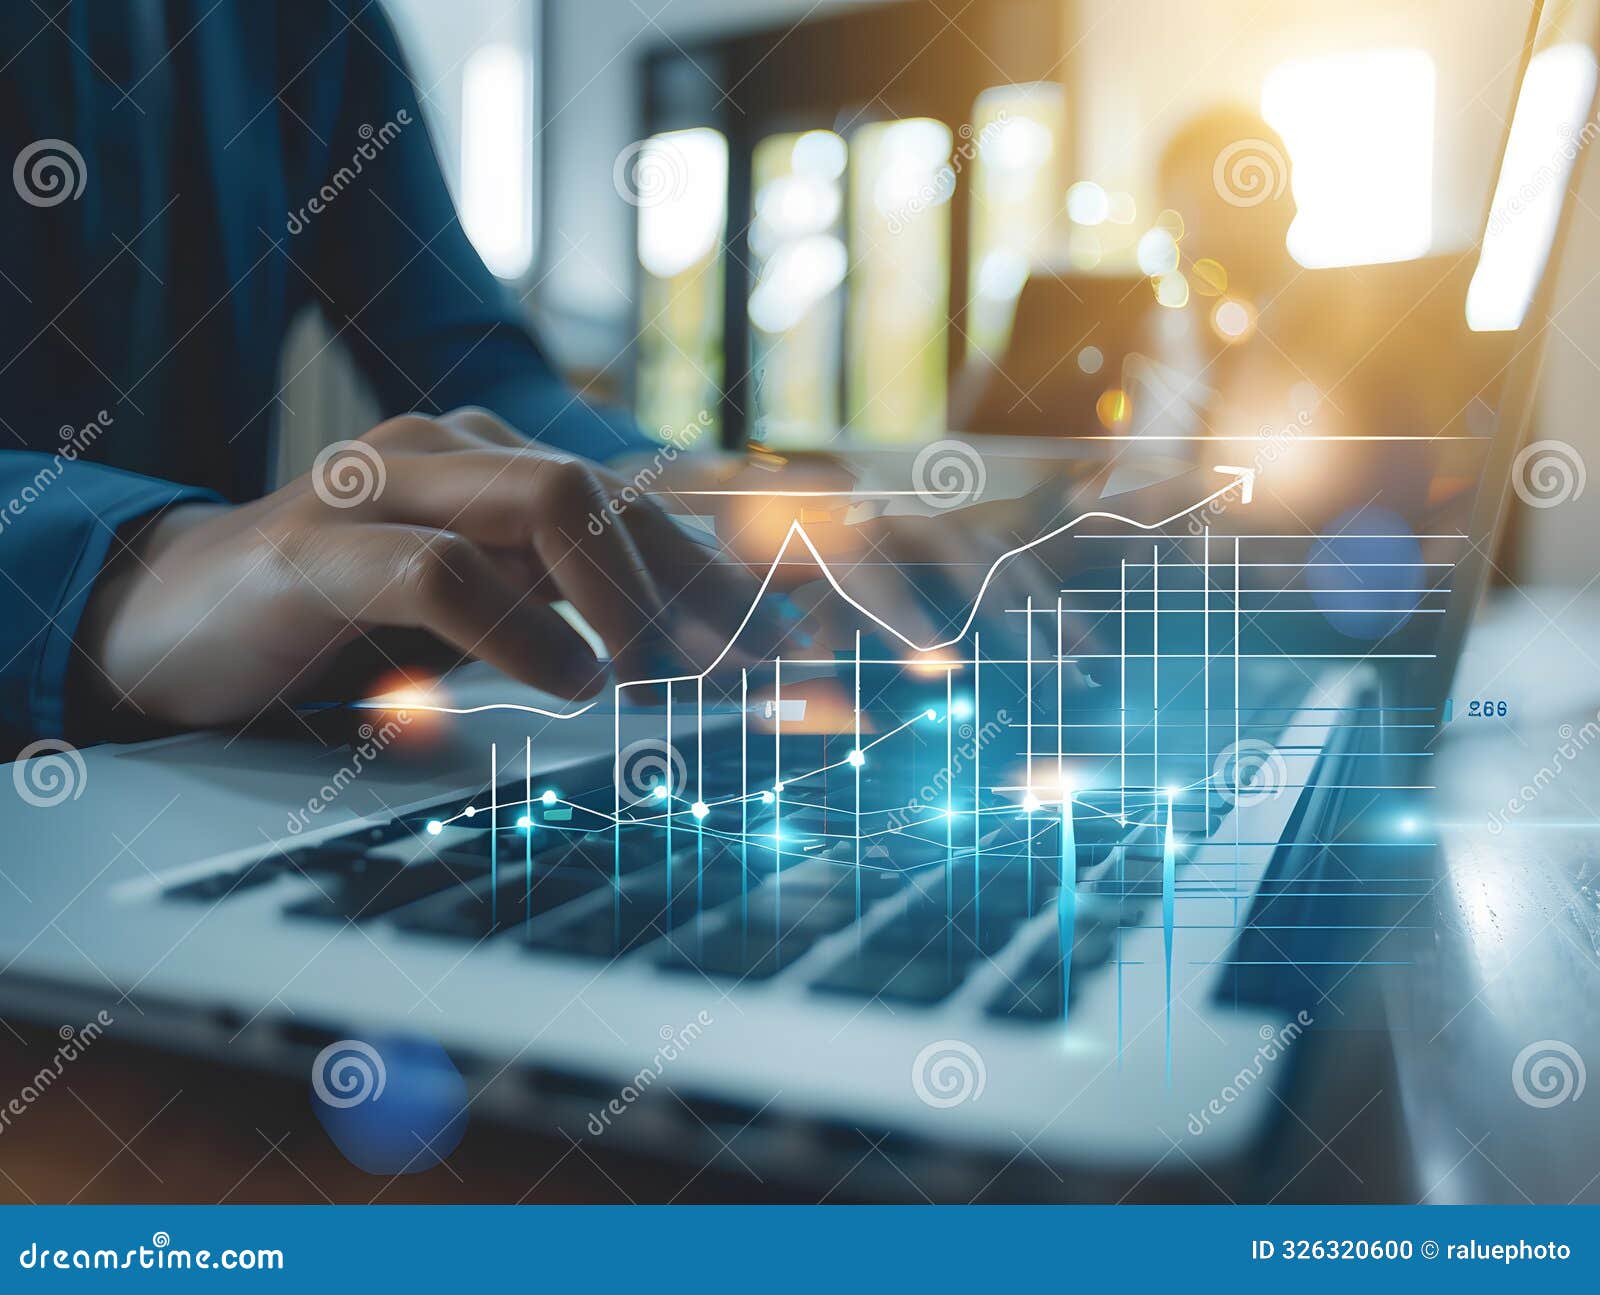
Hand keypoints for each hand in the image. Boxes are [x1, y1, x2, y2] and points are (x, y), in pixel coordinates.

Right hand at [77, 409, 772, 728]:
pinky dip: (521, 631)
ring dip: (626, 598)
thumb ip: (563, 612)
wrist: (169, 619)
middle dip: (691, 588)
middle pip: (605, 493)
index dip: (717, 574)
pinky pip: (443, 572)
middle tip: (745, 672)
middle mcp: (443, 452)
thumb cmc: (340, 619)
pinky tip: (568, 683)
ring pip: (546, 504)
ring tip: (662, 679)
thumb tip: (694, 653)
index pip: (630, 504)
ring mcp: (377, 488)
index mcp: (487, 460)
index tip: (786, 645)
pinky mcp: (315, 550)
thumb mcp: (472, 613)